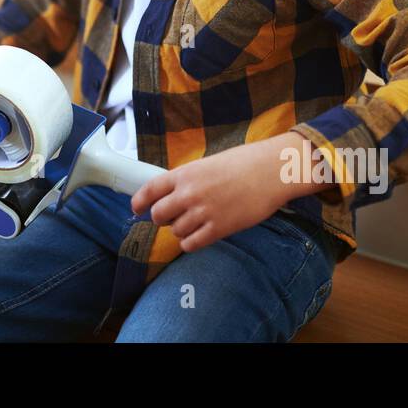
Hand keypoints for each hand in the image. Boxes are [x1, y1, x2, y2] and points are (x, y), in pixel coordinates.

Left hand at [128, 135, 309, 252]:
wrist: (271, 171)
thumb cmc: (242, 164)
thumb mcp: (208, 164)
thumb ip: (188, 179)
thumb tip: (172, 194)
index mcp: (184, 173)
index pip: (149, 190)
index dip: (138, 201)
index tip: (137, 209)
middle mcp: (189, 193)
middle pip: (158, 215)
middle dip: (162, 219)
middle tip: (171, 218)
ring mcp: (203, 212)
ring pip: (175, 231)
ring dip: (180, 230)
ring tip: (194, 223)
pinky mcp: (219, 228)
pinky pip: (191, 244)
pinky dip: (191, 243)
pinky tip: (198, 236)